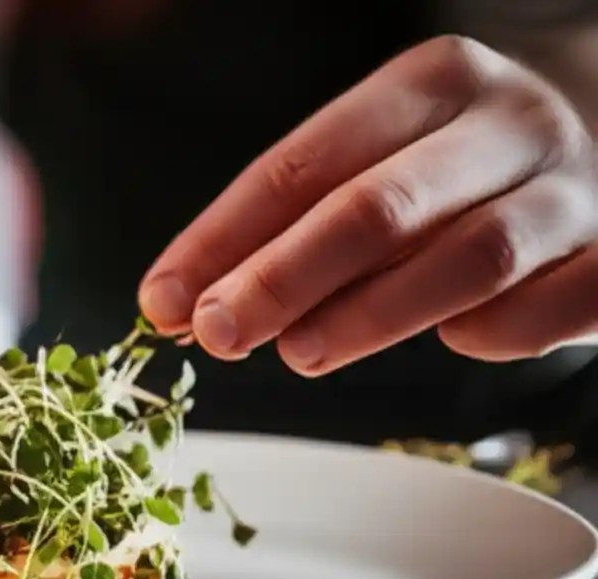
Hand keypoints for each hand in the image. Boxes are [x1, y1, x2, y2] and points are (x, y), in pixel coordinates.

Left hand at [139, 35, 596, 373]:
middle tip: (218, 333)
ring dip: (371, 315)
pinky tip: (455, 340)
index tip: (164, 299)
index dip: (222, 239)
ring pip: (468, 257)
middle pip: (377, 206)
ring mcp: (572, 187)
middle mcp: (506, 123)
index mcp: (429, 83)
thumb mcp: (378, 168)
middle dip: (283, 277)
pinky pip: (553, 306)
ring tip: (299, 353)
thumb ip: (288, 228)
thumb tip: (181, 303)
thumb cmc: (460, 175)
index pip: (301, 164)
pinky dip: (498, 331)